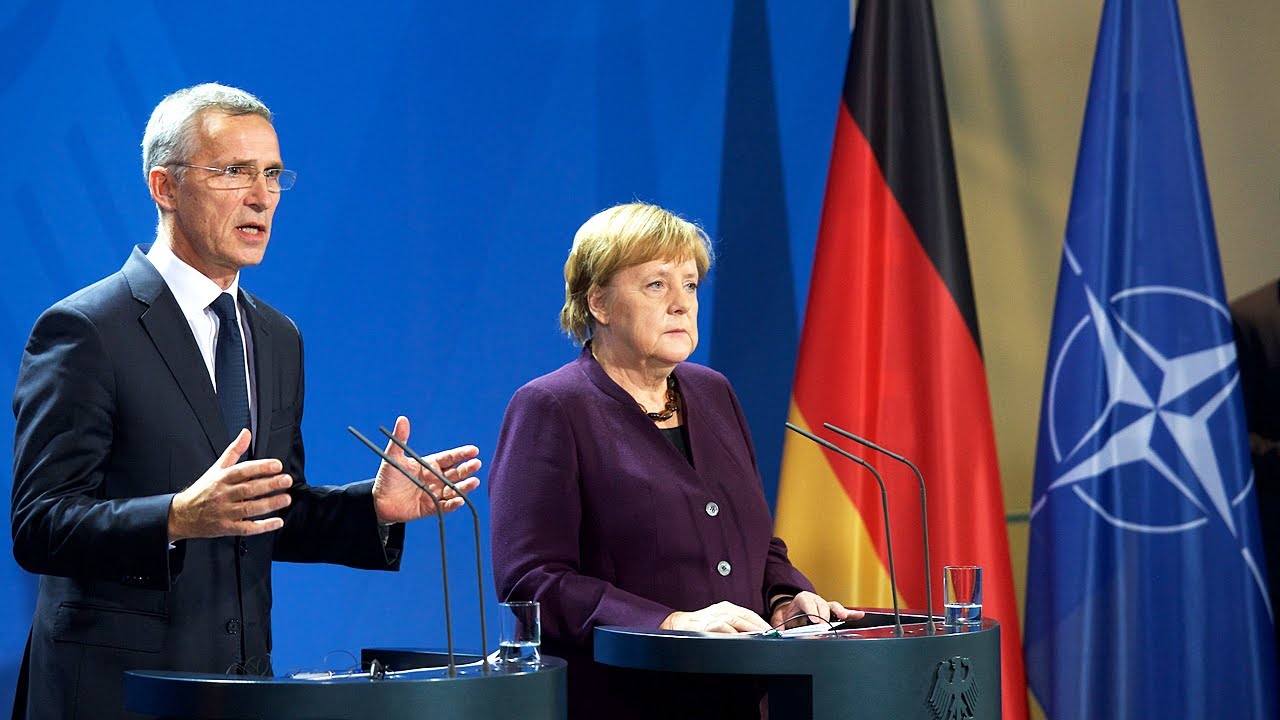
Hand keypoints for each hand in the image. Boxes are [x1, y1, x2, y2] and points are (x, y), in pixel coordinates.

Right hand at [168, 430, 292, 541]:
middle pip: (248, 489)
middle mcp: (223, 495)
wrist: (182, 514)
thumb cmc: (203, 490)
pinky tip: (277, 521)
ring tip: (286, 498)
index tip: (277, 465)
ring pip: (249, 509)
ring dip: (269, 504)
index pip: (242, 471)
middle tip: (287, 480)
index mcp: (221, 478)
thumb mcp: (216, 468)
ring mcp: (225, 512)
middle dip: (269, 484)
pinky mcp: (226, 528)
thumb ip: (234, 450)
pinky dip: (263, 527)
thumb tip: (246, 433)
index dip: (260, 467)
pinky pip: (246, 528)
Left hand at [372, 416, 481, 523]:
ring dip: (465, 486)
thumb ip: (400, 439)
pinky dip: (453, 504)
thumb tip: (402, 419)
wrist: (378, 501)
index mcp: (431, 465)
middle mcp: (436, 479)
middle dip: (467, 469)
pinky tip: (460, 500)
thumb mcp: (393, 457)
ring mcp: (435, 493)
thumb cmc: (387, 478)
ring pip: (454, 490)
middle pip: (456, 473)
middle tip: (476, 464)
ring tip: (474, 481)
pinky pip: (445, 506)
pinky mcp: (431, 508)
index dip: (462, 454)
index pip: (450, 458)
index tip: (474, 450)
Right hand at [660, 601, 770, 633]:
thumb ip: (735, 625)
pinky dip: (733, 634)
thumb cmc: (701, 625)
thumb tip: (755, 635)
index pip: (749, 614)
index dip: (762, 622)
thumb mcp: (720, 621)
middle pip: (745, 616)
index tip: (773, 632)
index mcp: (727, 607)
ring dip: (750, 629)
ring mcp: (714, 616)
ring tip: (761, 637)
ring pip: (736, 620)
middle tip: (771, 636)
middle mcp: (722, 609)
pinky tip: (741, 640)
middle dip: (760, 626)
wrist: (678, 625)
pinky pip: (722, 628)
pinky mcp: (706, 625)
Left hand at [769, 591, 862, 628]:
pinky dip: (851, 614)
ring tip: (844, 617)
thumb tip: (779, 633)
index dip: (811, 609)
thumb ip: (779, 625)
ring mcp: (824, 605)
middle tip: (825, 625)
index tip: (814, 619)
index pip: (806, 601)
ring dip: (839, 611)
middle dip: (824, 614)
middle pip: (821, 604)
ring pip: (832, 606)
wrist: (790, 611)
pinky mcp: (832, 612)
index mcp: (801, 599)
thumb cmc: (787, 615)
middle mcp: (815, 600)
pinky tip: (860, 615)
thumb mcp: (779, 619)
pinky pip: (843, 612)